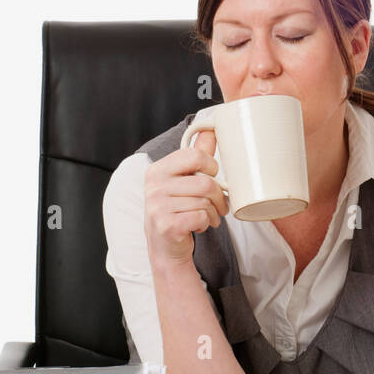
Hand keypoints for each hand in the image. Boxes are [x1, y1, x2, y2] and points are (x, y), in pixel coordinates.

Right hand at [143, 129, 228, 268]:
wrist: (165, 245)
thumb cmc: (177, 208)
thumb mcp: (183, 179)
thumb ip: (196, 155)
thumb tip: (211, 128)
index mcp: (157, 170)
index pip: (194, 155)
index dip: (211, 166)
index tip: (213, 175)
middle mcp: (153, 186)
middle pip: (205, 183)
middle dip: (219, 196)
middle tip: (220, 204)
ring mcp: (157, 206)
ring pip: (205, 202)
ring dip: (213, 212)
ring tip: (208, 216)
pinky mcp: (166, 225)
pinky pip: (201, 217)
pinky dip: (206, 223)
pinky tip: (198, 225)